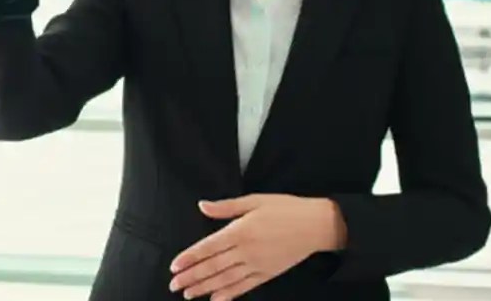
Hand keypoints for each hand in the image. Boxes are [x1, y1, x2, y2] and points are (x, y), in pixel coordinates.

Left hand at [168, 195, 346, 299]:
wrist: (316, 225)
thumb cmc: (286, 209)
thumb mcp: (255, 200)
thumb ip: (226, 207)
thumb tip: (202, 206)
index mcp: (241, 231)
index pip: (208, 247)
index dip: (190, 257)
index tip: (174, 266)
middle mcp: (247, 251)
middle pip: (213, 266)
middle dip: (191, 277)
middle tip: (174, 285)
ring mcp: (257, 265)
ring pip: (226, 280)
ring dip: (205, 288)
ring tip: (188, 294)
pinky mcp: (267, 274)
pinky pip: (244, 287)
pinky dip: (229, 295)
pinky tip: (216, 300)